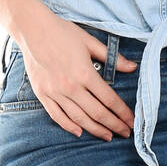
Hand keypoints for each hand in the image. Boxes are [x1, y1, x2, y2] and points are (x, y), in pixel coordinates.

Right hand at [13, 7, 137, 138]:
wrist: (32, 29)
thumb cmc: (63, 33)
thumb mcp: (91, 42)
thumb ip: (113, 58)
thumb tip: (133, 67)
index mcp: (86, 73)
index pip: (110, 99)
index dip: (123, 113)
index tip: (132, 121)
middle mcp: (71, 87)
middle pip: (97, 113)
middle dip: (114, 125)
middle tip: (125, 133)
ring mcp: (55, 92)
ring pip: (78, 118)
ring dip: (95, 129)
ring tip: (107, 136)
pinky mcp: (42, 94)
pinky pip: (56, 115)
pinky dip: (68, 126)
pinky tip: (79, 132)